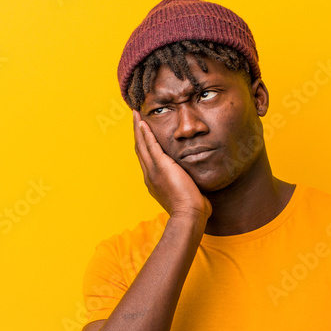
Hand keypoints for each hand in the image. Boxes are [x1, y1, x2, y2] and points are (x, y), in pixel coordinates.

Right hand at [132, 109, 211, 223]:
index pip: (147, 159)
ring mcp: (153, 171)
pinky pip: (150, 146)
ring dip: (138, 129)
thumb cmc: (192, 209)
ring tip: (136, 115)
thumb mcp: (187, 194)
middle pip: (140, 150)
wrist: (189, 215)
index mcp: (155, 182)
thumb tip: (194, 183)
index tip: (143, 133)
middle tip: (135, 119)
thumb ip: (186, 184)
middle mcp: (150, 175)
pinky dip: (145, 133)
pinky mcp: (161, 167)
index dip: (143, 144)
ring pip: (142, 145)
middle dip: (137, 133)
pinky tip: (143, 122)